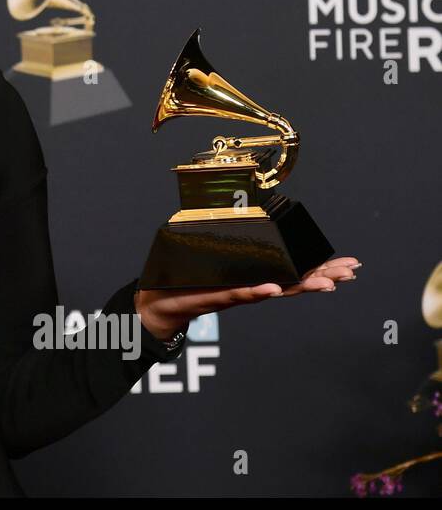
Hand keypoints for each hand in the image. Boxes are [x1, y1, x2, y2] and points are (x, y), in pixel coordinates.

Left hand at [134, 255, 361, 341]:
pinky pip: (240, 294)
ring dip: (300, 286)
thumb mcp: (212, 256)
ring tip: (326, 283)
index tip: (346, 264)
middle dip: (323, 276)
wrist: (159, 302)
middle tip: (350, 272)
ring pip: (275, 289)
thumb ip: (228, 239)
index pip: (292, 270)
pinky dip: (257, 292)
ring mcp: (237, 293)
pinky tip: (275, 289)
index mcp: (253, 275)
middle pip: (293, 281)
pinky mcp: (217, 296)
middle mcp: (251, 286)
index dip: (318, 267)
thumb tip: (237, 207)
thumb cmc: (186, 280)